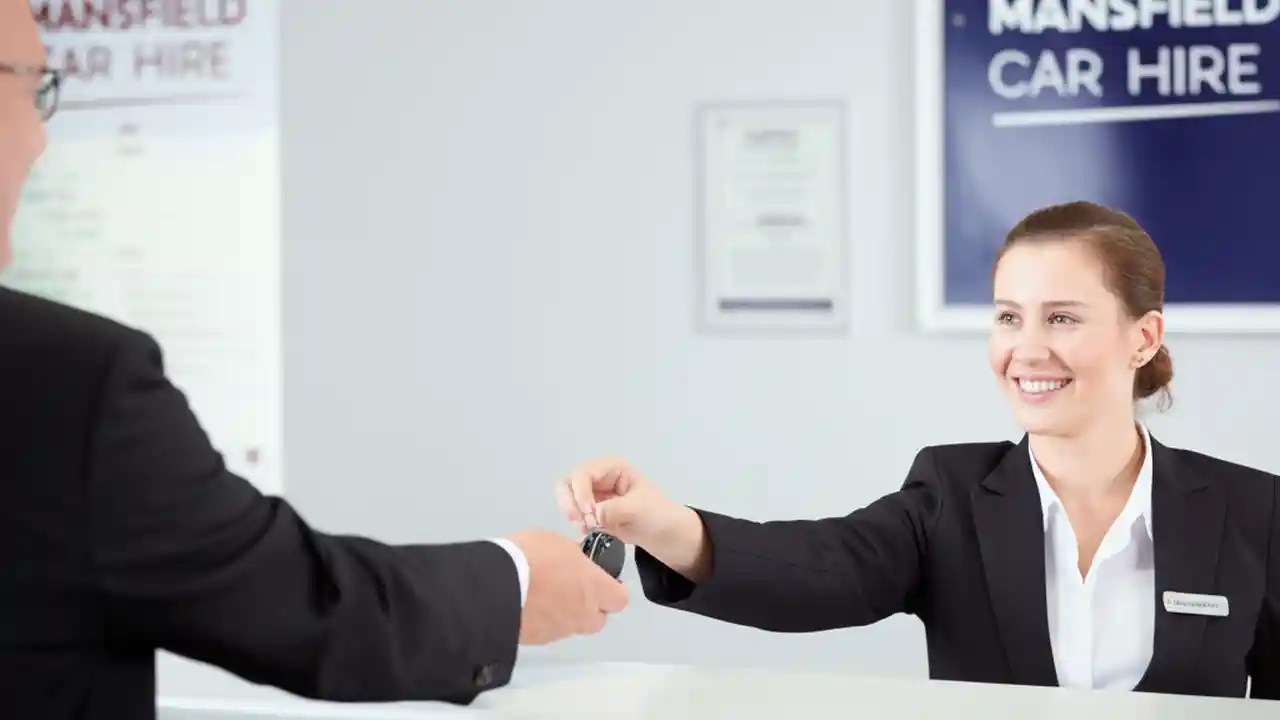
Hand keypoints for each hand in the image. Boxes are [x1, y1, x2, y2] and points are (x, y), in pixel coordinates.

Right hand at [506, 529, 628, 644]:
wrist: (494, 586)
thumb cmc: (531, 557)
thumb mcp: (557, 543)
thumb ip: (573, 557)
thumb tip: (574, 564)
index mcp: (594, 588)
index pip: (619, 599)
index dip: (612, 590)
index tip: (601, 580)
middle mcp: (582, 614)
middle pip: (598, 620)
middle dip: (590, 607)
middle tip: (571, 589)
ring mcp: (559, 631)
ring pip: (571, 626)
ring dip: (564, 613)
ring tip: (542, 595)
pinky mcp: (537, 640)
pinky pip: (548, 631)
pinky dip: (542, 621)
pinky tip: (527, 605)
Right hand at [554, 456, 684, 547]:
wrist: (670, 537)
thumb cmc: (660, 516)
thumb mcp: (639, 510)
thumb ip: (613, 510)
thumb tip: (591, 516)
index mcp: (612, 468)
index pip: (582, 474)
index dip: (580, 494)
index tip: (589, 515)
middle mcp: (600, 478)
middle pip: (568, 483)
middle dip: (571, 503)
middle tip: (582, 522)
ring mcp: (595, 495)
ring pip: (567, 498)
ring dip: (572, 513)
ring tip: (587, 528)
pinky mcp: (593, 512)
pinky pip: (574, 514)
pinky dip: (577, 522)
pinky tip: (589, 531)